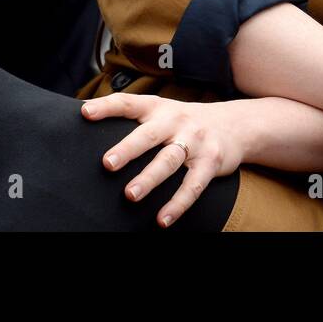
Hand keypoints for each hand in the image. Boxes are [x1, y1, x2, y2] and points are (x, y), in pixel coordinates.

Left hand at [82, 93, 251, 227]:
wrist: (237, 124)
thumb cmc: (187, 122)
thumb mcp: (164, 111)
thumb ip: (134, 116)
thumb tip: (87, 116)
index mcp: (159, 109)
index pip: (130, 103)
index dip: (107, 106)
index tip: (85, 113)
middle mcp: (177, 122)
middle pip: (150, 134)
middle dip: (128, 149)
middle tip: (108, 163)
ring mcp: (195, 142)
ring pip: (169, 160)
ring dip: (150, 178)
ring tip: (130, 195)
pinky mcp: (210, 162)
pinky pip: (193, 185)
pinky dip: (178, 203)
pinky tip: (163, 219)